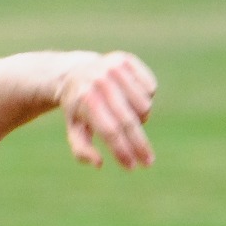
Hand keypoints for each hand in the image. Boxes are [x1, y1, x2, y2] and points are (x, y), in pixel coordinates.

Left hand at [57, 50, 156, 168]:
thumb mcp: (74, 129)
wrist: (76, 72)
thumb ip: (81, 149)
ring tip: (127, 117)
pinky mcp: (127, 60)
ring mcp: (115, 68)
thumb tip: (99, 163)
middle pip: (128, 121)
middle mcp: (101, 81)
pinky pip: (151, 88)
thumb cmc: (78, 107)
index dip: (122, 150)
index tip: (132, 166)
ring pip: (144, 105)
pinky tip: (131, 98)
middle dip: (140, 145)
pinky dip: (145, 99)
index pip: (110, 131)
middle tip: (148, 162)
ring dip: (141, 119)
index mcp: (86, 100)